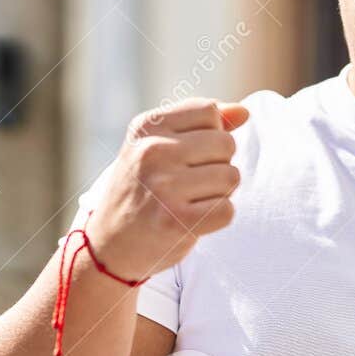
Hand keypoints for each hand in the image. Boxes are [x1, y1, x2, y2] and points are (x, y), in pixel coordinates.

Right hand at [91, 98, 248, 279]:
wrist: (109, 244)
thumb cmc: (144, 190)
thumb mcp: (159, 146)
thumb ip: (203, 125)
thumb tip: (244, 111)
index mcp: (147, 126)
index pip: (208, 111)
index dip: (209, 134)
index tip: (186, 155)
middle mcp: (152, 151)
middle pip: (226, 144)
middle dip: (218, 164)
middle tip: (190, 183)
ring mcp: (163, 186)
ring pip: (231, 177)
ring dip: (219, 193)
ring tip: (190, 201)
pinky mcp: (176, 220)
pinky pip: (228, 210)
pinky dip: (218, 218)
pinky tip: (193, 220)